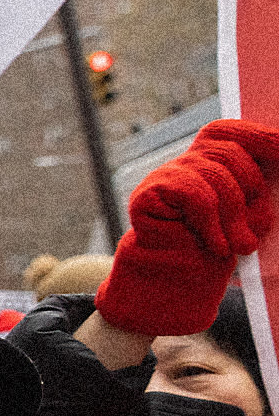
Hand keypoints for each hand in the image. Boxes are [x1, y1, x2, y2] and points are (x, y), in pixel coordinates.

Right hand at [94, 120, 278, 338]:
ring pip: (212, 173)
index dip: (257, 135)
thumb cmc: (217, 250)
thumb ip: (257, 194)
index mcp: (212, 161)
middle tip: (257, 230)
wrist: (176, 284)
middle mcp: (187, 162)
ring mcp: (165, 175)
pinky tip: (215, 244)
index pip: (229, 131)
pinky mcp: (148, 194)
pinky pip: (193, 195)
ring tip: (237, 247)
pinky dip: (211, 222)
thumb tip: (278, 170)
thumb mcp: (249, 217)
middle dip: (252, 190)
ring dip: (233, 216)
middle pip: (228, 152)